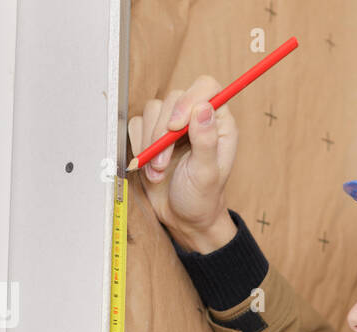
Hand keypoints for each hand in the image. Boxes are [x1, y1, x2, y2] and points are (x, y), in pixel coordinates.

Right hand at [128, 75, 238, 252]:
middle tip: (164, 164)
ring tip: (159, 171)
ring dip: (150, 144)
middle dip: (163, 133)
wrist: (183, 218)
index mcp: (219, 123)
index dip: (188, 101)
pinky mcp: (151, 133)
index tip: (175, 126)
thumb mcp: (207, 173)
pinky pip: (137, 125)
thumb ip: (206, 141)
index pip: (206, 88)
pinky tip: (150, 168)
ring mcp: (172, 124)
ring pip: (152, 111)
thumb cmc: (202, 198)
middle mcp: (197, 118)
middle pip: (173, 99)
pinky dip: (139, 147)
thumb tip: (204, 108)